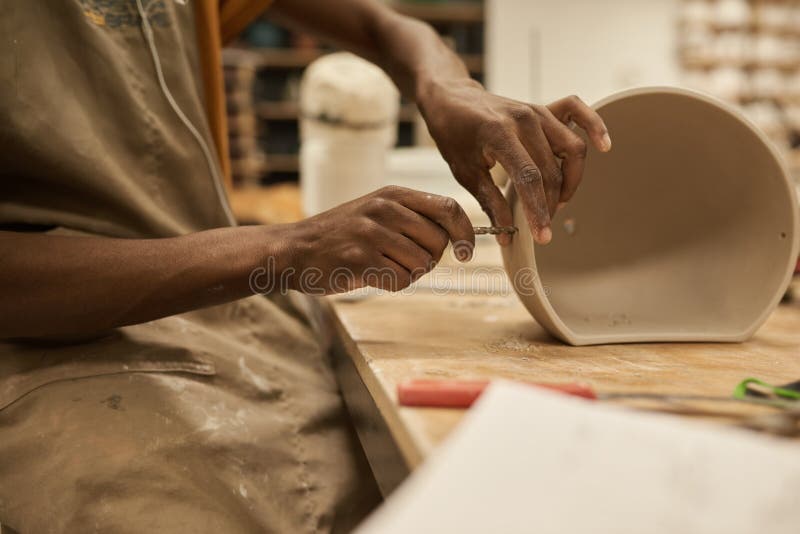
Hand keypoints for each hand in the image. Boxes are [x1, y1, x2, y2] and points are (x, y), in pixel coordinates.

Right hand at [282, 186, 474, 293]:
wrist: (294, 249)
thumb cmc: (341, 234)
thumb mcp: (376, 211)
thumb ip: (412, 216)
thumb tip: (456, 235)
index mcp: (393, 194)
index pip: (449, 208)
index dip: (465, 232)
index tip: (465, 252)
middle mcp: (384, 208)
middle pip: (439, 242)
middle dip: (430, 259)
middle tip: (403, 260)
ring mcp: (372, 233)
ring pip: (422, 263)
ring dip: (409, 273)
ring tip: (383, 266)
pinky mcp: (362, 259)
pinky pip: (402, 280)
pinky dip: (393, 284)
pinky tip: (372, 275)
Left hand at [418, 79, 610, 244]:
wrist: (452, 99)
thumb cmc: (454, 136)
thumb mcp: (464, 172)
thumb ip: (490, 202)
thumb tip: (507, 234)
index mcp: (498, 134)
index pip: (528, 178)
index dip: (538, 211)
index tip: (542, 236)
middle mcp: (523, 120)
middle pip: (551, 169)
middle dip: (551, 203)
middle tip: (543, 225)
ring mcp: (537, 111)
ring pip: (571, 149)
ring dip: (570, 180)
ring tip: (557, 201)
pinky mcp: (545, 107)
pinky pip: (578, 111)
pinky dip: (594, 126)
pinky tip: (604, 146)